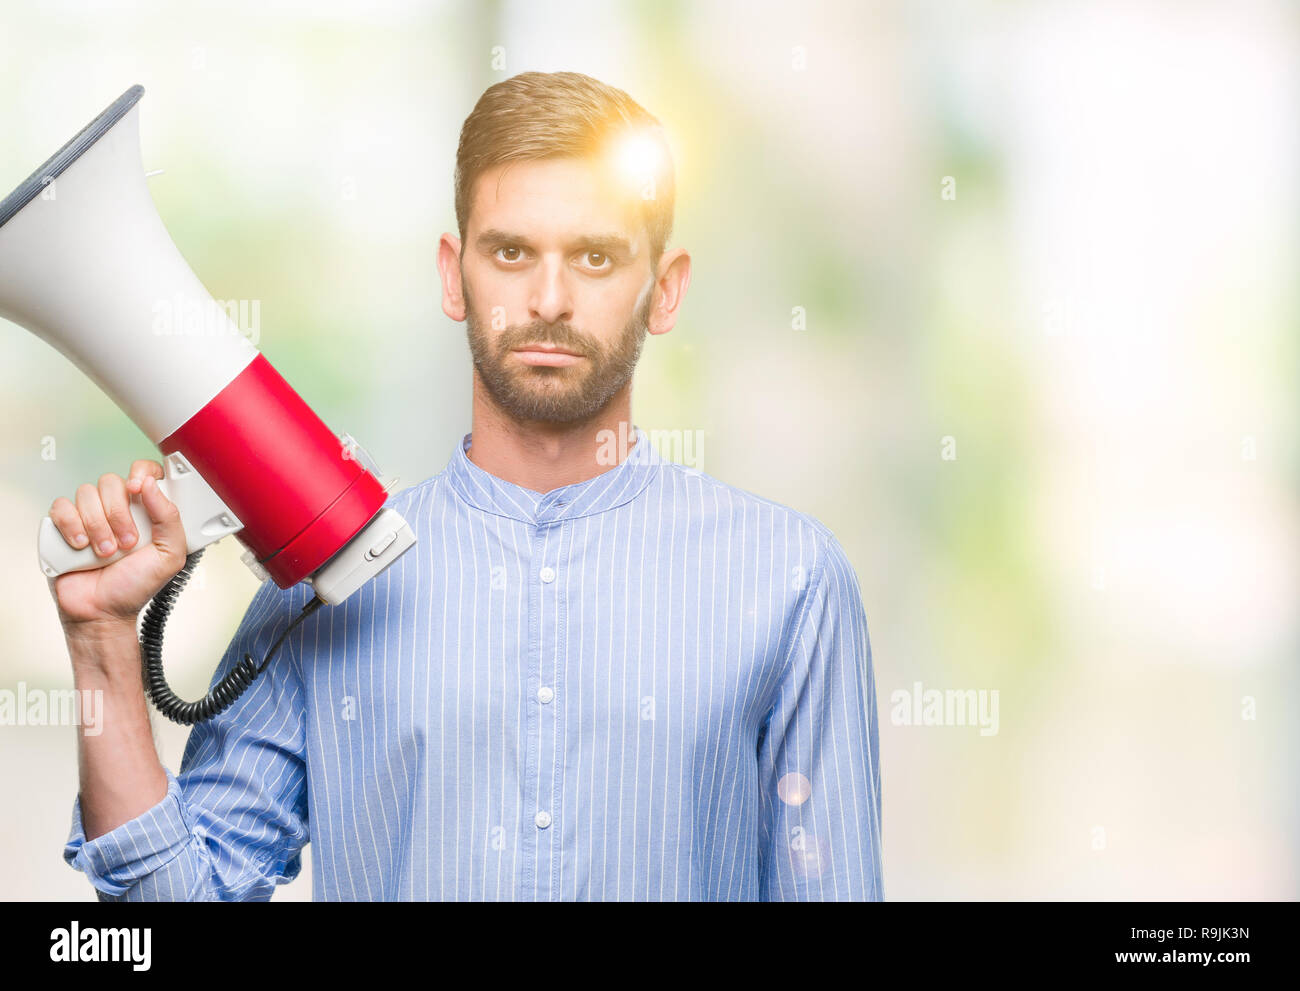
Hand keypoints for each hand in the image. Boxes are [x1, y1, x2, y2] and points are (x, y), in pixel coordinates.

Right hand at [46, 460, 188, 638]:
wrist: (102, 612)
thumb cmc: (136, 585)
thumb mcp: (170, 555)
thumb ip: (169, 518)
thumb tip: (151, 484)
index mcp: (145, 511)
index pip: (143, 472)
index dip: (140, 473)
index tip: (138, 489)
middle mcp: (117, 508)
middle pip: (111, 482)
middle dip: (118, 514)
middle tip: (126, 542)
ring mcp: (89, 515)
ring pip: (86, 494)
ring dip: (97, 526)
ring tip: (105, 553)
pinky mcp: (63, 526)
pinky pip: (61, 507)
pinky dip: (71, 527)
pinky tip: (81, 547)